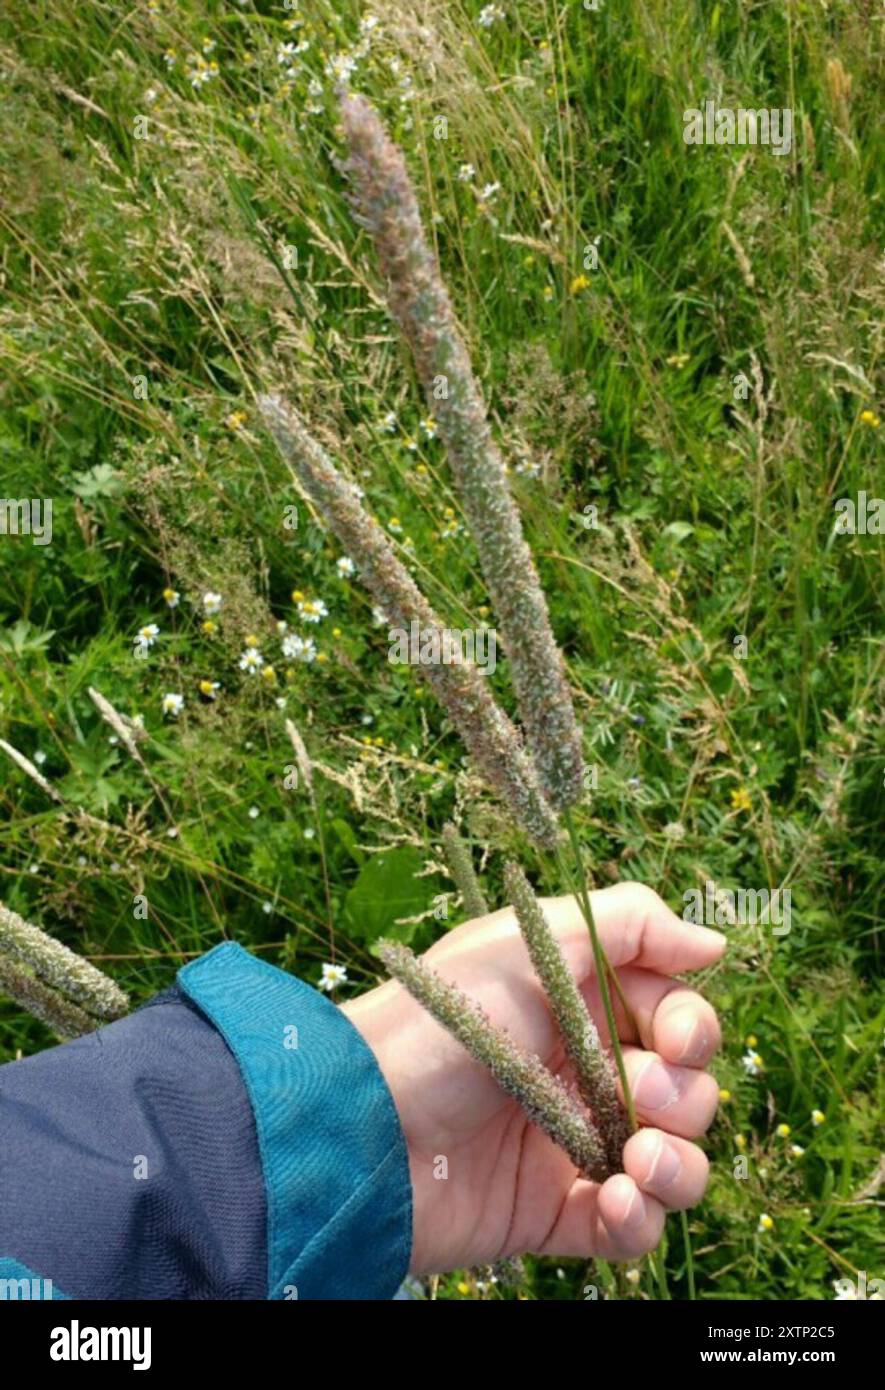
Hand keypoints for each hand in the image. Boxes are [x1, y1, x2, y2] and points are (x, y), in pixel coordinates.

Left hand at [343, 882, 725, 1274]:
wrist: (363, 1124)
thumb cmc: (441, 1020)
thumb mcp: (530, 940)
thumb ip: (630, 923)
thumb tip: (713, 944)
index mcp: (581, 1006)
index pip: (675, 1017)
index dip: (691, 1029)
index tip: (676, 1039)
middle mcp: (584, 1074)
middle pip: (686, 1091)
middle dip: (683, 1097)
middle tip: (637, 1096)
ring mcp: (573, 1146)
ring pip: (674, 1163)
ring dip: (678, 1165)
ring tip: (638, 1161)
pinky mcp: (556, 1214)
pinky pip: (632, 1228)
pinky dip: (641, 1220)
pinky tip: (616, 1202)